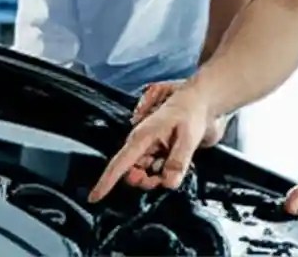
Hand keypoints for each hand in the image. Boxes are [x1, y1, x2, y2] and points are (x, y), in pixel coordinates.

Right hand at [88, 86, 215, 202]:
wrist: (202, 100)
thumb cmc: (192, 111)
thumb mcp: (188, 137)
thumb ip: (178, 161)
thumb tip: (168, 184)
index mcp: (142, 136)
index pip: (120, 162)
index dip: (106, 181)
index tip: (94, 197)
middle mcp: (142, 142)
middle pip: (132, 171)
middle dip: (144, 180)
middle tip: (163, 180)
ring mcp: (151, 145)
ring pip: (145, 171)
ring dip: (156, 177)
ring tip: (173, 171)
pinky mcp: (161, 148)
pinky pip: (157, 167)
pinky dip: (165, 172)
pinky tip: (177, 163)